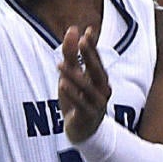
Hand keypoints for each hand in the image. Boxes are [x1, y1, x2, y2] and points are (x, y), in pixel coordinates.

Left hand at [60, 26, 111, 143]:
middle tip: (82, 41)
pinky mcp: (88, 115)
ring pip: (87, 87)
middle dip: (90, 55)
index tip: (88, 30)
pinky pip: (81, 103)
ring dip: (74, 75)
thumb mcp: (71, 75)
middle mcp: (102, 89)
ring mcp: (97, 103)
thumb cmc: (78, 100)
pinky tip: (62, 83)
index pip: (96, 58)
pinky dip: (72, 94)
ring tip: (60, 64)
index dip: (92, 45)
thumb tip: (73, 30)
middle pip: (97, 70)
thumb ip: (70, 54)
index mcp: (100, 78)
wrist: (83, 132)